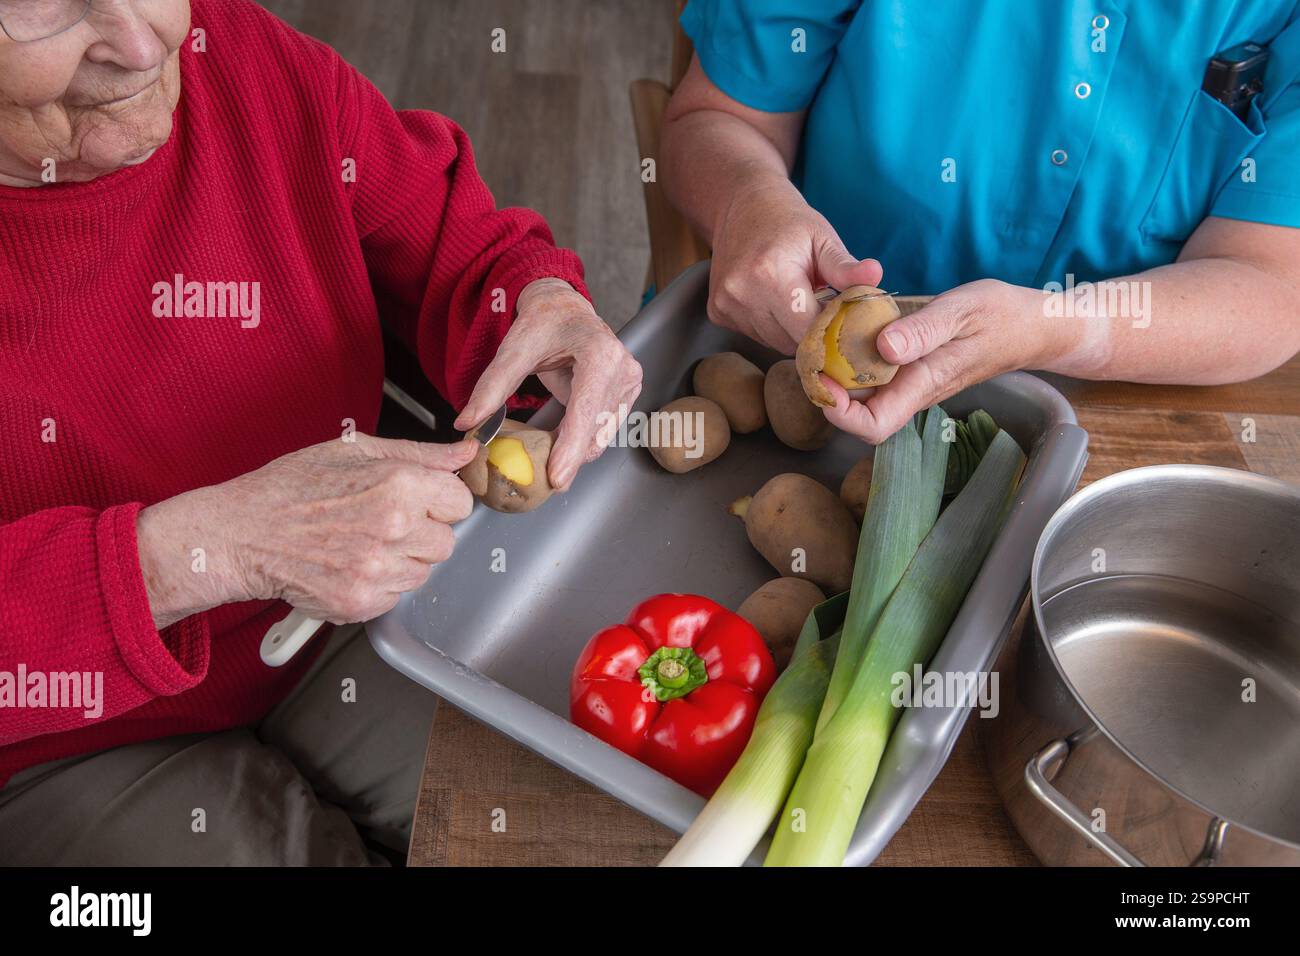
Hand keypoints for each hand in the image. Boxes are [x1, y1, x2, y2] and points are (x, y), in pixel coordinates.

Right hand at [137, 434, 477, 627]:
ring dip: (401, 561)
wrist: (242, 533)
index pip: (460, 503)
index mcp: (400, 485)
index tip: (419, 502)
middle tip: (380, 523)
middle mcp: (395, 528)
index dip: (440, 502)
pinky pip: (395, 597)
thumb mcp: (356, 451)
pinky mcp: (362, 602)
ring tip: (359, 543)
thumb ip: (421, 454)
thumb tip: (466, 453)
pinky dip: (378, 585)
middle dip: (421, 533)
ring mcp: (379, 570)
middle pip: (446, 542)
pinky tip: (348, 565)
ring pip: (422, 572)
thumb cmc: (293, 488)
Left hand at [454, 278, 641, 490]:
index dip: (571, 448)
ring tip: (547, 458)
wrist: (563, 310)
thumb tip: (467, 422)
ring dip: (574, 450)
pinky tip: (560, 442)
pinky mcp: (626, 395)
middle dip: (570, 456)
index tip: (557, 478)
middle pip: (596, 430)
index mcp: (600, 354)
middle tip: (542, 479)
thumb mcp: (513, 350)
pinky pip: (603, 430)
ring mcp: (629, 384)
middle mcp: (623, 369)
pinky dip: (580, 441)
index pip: (586, 410)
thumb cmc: (543, 324)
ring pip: (601, 436)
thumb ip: (491, 388)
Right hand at [707, 175, 882, 352]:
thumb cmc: (788, 222)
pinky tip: (774, 299)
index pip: (808, 328)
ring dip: (791, 329)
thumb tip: (875, 277)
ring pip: (773, 342)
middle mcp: (742, 293)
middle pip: (791, 340)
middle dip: (812, 330)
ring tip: (796, 298)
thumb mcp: (822, 238)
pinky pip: (756, 334)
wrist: (742, 205)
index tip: (844, 319)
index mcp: (770, 274)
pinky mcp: (718, 312)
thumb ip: (845, 267)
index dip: (831, 329)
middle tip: (821, 304)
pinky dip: (771, 325)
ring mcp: (726, 305)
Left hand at [821, 279, 1062, 442]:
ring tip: (820, 337)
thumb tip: (882, 348)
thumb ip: (922, 331)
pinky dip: (853, 360)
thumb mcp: (960, 312)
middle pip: (858, 414)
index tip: (820, 377)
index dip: (839, 413)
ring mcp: (912, 385)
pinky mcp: (912, 371)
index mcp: (922, 385)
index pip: (872, 427)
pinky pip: (875, 376)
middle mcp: (912, 393)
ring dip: (837, 375)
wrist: (1030, 325)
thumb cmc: (999, 316)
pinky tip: (845, 331)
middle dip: (826, 390)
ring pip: (864, 396)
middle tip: (808, 350)